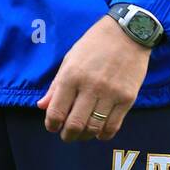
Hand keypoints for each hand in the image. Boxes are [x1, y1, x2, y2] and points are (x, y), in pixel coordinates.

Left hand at [37, 15, 150, 142]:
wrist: (128, 32)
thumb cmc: (95, 44)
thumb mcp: (70, 59)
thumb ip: (56, 85)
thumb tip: (42, 106)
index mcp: (71, 75)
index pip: (56, 112)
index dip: (51, 125)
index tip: (53, 126)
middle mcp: (90, 86)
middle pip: (75, 125)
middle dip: (67, 135)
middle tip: (67, 135)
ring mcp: (110, 93)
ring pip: (94, 128)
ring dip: (85, 136)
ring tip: (82, 134)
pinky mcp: (127, 98)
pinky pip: (113, 126)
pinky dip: (104, 134)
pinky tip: (99, 132)